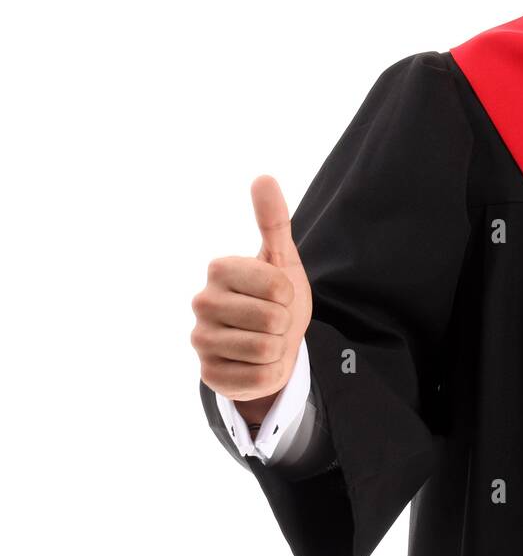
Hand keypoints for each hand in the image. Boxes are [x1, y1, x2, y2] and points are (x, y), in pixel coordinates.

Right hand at [191, 175, 312, 423]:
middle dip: (284, 323)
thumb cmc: (276, 296)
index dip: (288, 294)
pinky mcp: (209, 376)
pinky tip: (256, 363)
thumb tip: (264, 177)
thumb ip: (273, 219)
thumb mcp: (281, 257)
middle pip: (272, 319)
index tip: (278, 293)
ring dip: (278, 348)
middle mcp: (202, 303)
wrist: (272, 343)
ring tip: (267, 340)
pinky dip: (268, 373)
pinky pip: (257, 378)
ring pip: (264, 349)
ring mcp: (201, 341)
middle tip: (273, 319)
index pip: (276, 286)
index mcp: (219, 270)